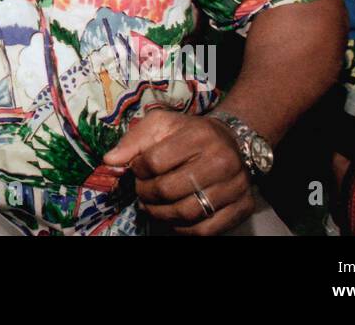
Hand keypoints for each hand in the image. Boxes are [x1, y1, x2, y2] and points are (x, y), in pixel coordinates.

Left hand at [102, 108, 253, 234]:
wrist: (232, 141)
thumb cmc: (189, 133)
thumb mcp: (161, 124)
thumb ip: (134, 140)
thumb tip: (110, 161)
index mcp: (199, 135)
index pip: (154, 161)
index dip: (137, 169)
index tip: (137, 169)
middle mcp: (222, 160)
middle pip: (169, 189)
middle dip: (146, 194)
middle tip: (142, 191)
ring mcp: (236, 186)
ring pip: (187, 212)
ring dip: (161, 214)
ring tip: (152, 206)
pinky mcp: (244, 207)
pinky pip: (206, 230)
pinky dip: (184, 229)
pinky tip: (174, 218)